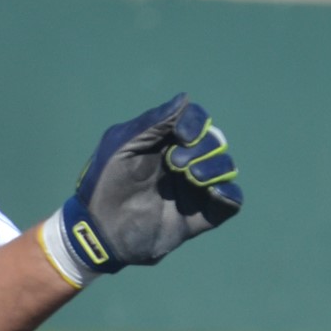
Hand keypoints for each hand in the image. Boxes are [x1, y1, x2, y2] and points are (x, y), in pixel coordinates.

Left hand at [54, 93, 241, 274]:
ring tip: (193, 178)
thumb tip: (185, 98)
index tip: (182, 135)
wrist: (100, 231)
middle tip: (175, 163)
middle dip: (202, 148)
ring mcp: (192, 188)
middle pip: (213, 141)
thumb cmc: (104, 183)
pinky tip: (212, 193)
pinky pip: (231, 201)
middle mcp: (182, 162)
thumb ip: (153, 122)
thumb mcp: (121, 145)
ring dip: (216, 167)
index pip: (194, 119)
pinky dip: (229, 193)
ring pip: (226, 167)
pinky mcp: (200, 215)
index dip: (195, 122)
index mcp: (163, 142)